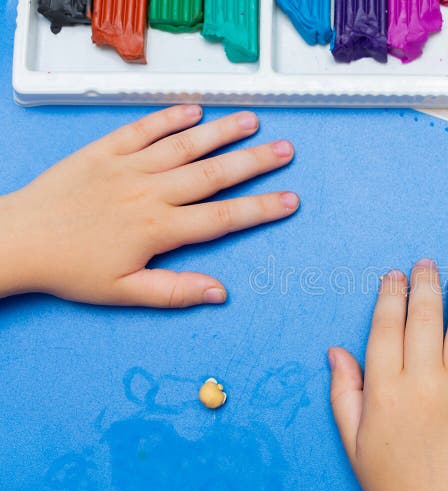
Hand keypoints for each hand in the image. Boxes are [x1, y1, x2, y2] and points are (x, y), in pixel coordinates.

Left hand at [0, 105, 297, 306]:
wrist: (18, 241)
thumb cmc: (70, 270)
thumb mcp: (124, 293)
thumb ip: (174, 292)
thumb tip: (219, 293)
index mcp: (158, 230)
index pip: (222, 218)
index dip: (260, 209)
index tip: (290, 200)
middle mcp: (150, 193)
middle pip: (213, 174)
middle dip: (254, 162)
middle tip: (285, 150)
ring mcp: (128, 168)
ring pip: (184, 146)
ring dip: (220, 132)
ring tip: (251, 120)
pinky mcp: (105, 152)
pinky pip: (142, 129)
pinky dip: (168, 117)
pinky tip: (193, 109)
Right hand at [328, 259, 447, 490]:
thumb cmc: (393, 479)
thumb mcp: (353, 440)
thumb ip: (343, 391)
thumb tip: (336, 351)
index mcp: (385, 389)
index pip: (387, 326)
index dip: (390, 295)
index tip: (393, 277)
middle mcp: (422, 381)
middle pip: (425, 317)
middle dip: (424, 284)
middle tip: (425, 265)